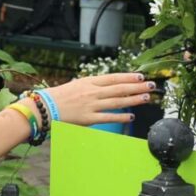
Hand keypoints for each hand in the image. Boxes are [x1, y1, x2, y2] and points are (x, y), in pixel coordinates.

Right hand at [40, 72, 155, 126]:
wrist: (44, 107)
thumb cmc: (59, 96)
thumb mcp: (76, 85)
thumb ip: (92, 85)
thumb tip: (107, 85)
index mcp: (89, 81)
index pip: (114, 78)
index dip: (129, 77)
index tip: (141, 76)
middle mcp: (92, 92)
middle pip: (119, 88)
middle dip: (137, 87)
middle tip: (151, 85)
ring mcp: (91, 105)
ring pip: (117, 102)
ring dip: (133, 100)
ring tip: (146, 98)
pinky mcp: (88, 118)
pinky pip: (108, 117)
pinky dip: (121, 117)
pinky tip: (131, 116)